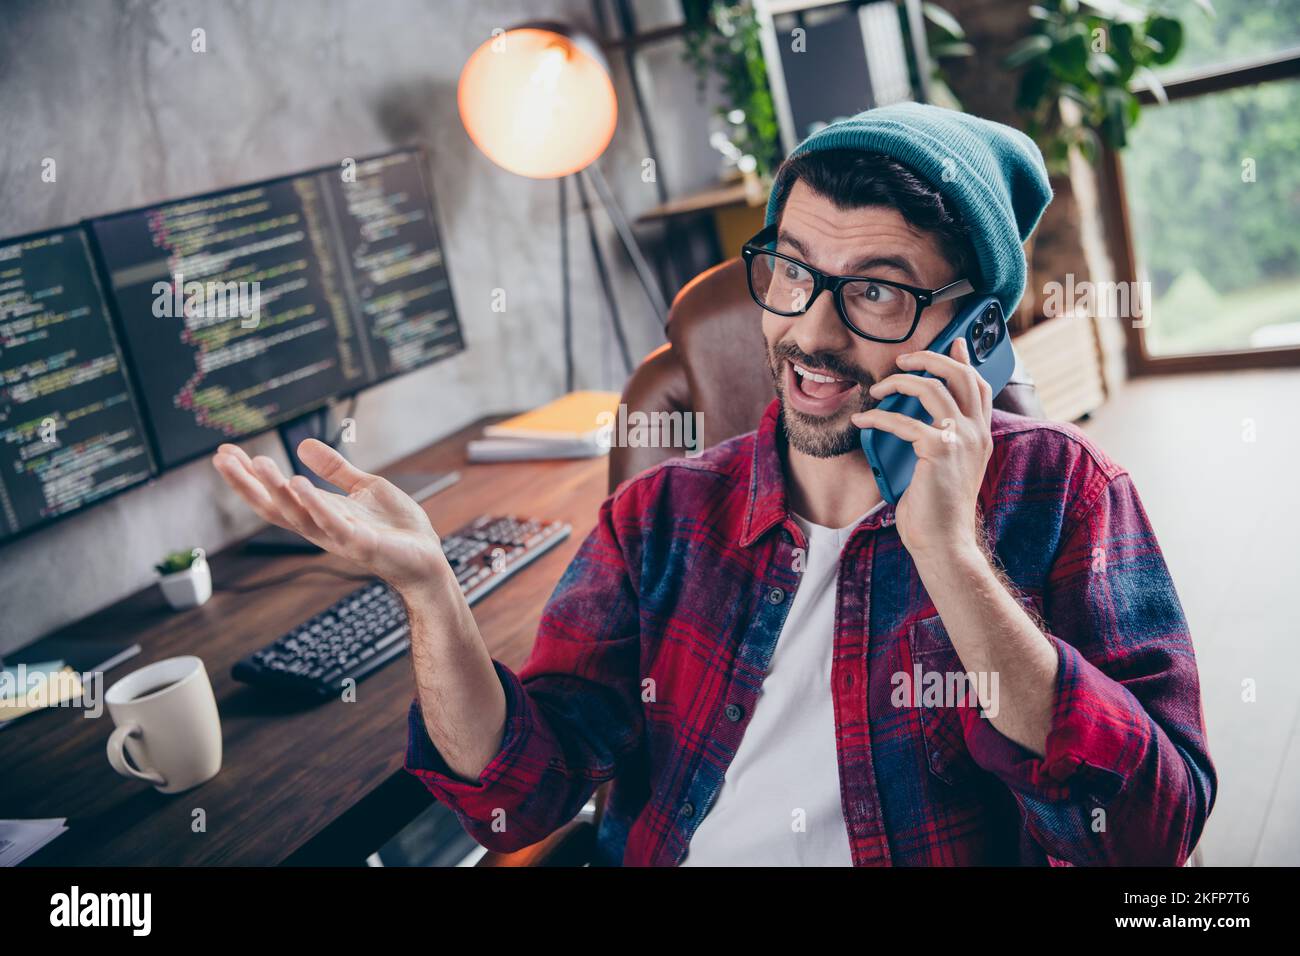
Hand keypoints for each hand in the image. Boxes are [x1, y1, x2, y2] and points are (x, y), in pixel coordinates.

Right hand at [211, 439, 446, 592]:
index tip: (224, 453)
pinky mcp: (364, 544)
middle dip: (249, 484)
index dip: (249, 477)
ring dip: (277, 490)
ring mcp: (341, 537)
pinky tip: (300, 485)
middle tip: (223, 459)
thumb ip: (335, 469)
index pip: (276, 495)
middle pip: (276, 507)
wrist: (428, 556)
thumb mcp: (364, 487)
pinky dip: (316, 506)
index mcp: (320, 513)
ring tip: (258, 464)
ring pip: (300, 516)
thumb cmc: (396, 528)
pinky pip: (335, 525)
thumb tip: (303, 444)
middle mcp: (323, 527)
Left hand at [851, 337, 991, 563]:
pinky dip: (878, 416)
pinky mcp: (939, 450)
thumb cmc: (937, 510)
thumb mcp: (945, 469)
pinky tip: (863, 420)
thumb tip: (915, 421)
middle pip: (960, 375)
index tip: (955, 342)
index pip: (979, 385)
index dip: (966, 360)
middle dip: (930, 358)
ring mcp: (961, 439)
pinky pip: (903, 421)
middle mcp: (977, 433)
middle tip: (904, 358)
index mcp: (981, 436)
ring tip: (877, 388)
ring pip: (932, 388)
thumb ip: (939, 440)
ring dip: (899, 381)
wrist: (944, 543)